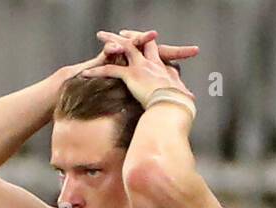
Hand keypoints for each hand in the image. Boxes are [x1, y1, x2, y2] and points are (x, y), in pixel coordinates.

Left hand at [78, 30, 196, 104]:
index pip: (155, 51)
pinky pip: (110, 70)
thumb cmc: (181, 107)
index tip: (142, 41)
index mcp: (164, 68)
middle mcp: (152, 63)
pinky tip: (85, 73)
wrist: (176, 108)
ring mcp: (141, 67)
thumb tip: (190, 99)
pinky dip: (97, 71)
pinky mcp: (132, 75)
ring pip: (123, 48)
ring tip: (100, 36)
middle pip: (139, 43)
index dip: (148, 44)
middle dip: (128, 36)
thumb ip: (183, 95)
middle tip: (118, 32)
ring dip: (110, 42)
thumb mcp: (184, 99)